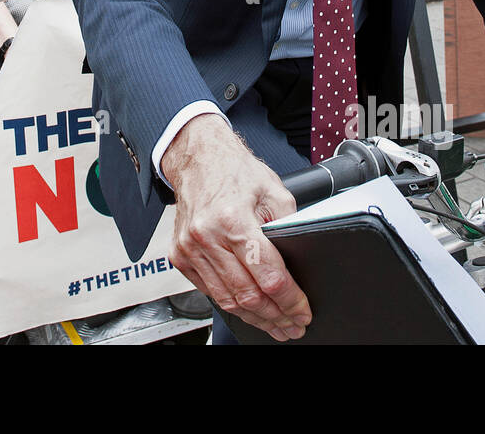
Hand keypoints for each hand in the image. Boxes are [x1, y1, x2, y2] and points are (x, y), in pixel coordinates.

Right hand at [161, 115, 309, 340]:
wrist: (198, 158)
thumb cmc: (235, 171)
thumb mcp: (274, 192)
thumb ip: (287, 229)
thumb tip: (297, 265)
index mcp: (233, 220)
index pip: (268, 276)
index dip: (290, 301)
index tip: (303, 312)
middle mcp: (208, 236)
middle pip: (248, 295)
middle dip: (276, 317)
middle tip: (293, 326)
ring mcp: (190, 248)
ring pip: (227, 300)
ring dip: (255, 318)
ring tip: (275, 326)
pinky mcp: (180, 255)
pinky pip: (209, 291)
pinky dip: (231, 303)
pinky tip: (249, 308)